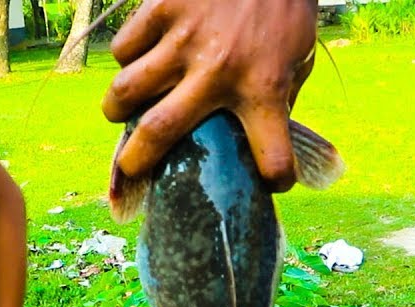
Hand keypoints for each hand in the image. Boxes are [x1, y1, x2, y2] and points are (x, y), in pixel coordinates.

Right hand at [102, 0, 319, 190]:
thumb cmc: (284, 9)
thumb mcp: (298, 56)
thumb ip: (279, 96)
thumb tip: (251, 135)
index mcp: (264, 87)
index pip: (272, 157)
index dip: (275, 178)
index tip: (271, 181)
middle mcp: (219, 70)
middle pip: (158, 133)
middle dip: (135, 161)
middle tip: (130, 167)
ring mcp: (185, 38)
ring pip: (127, 90)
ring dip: (116, 107)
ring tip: (119, 110)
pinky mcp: (162, 7)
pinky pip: (125, 46)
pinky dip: (128, 56)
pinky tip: (140, 55)